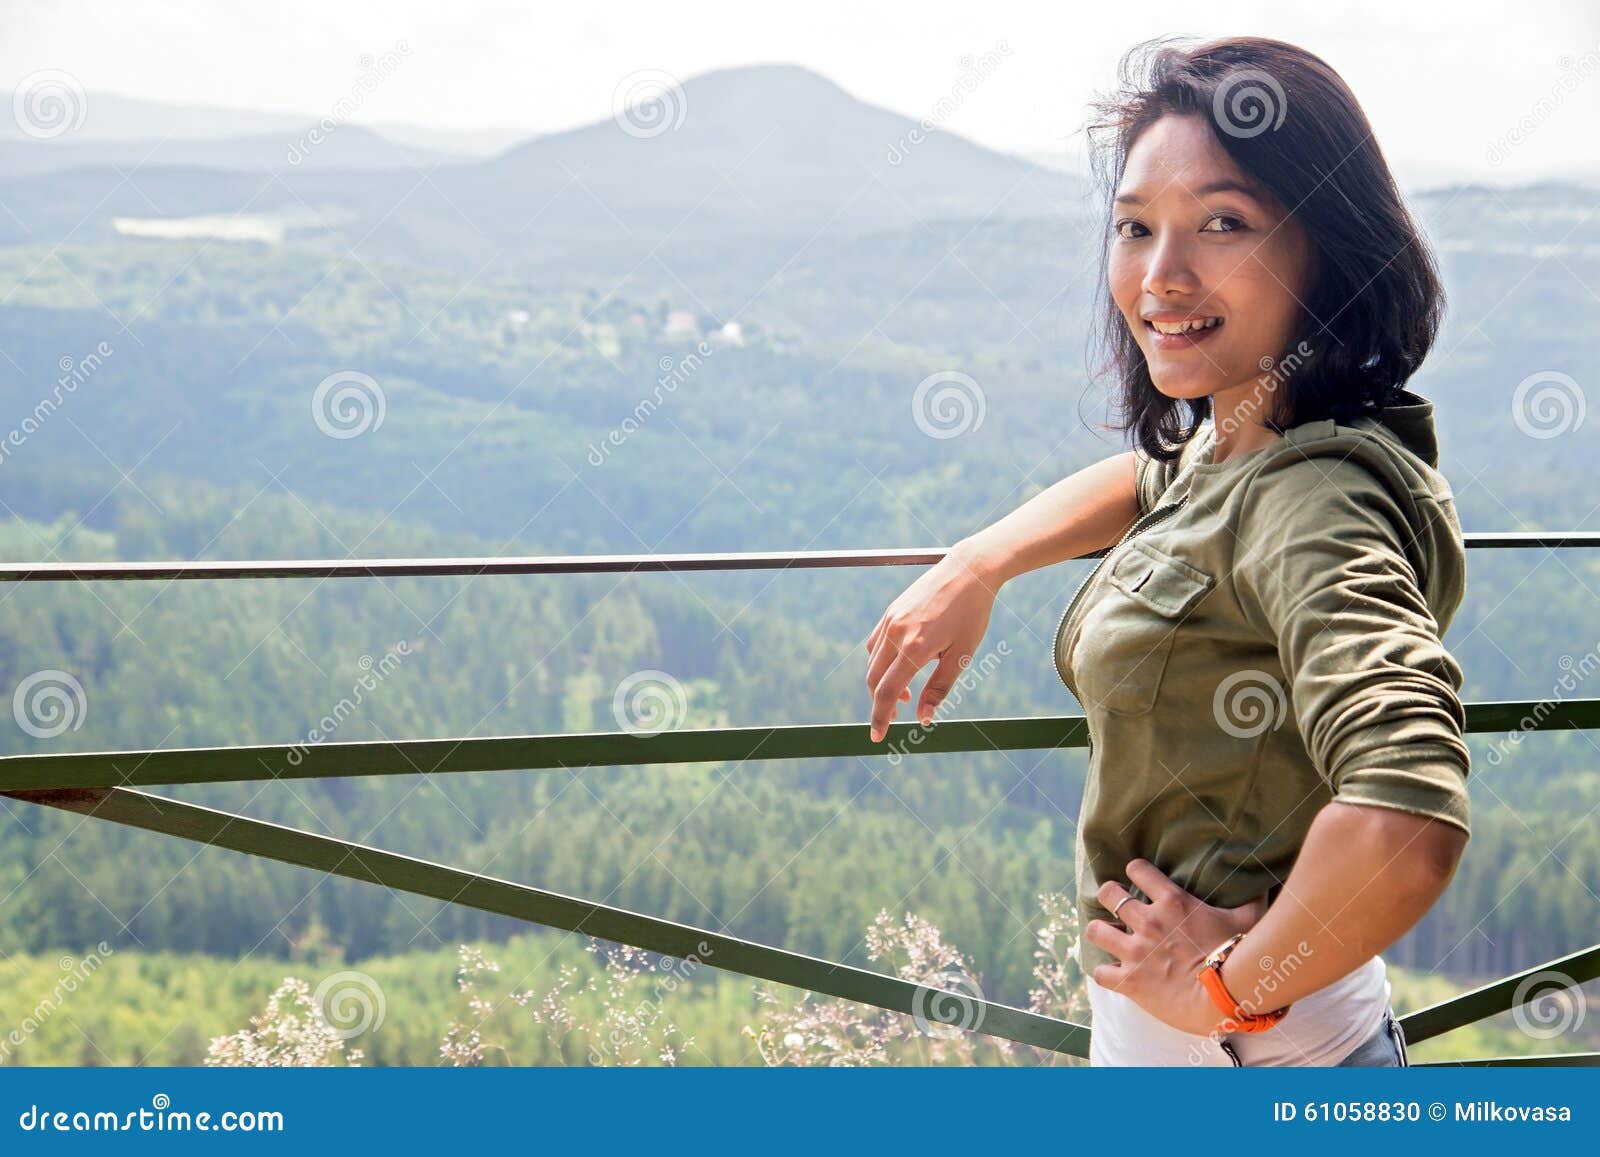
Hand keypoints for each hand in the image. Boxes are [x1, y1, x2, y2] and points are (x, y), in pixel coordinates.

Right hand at [864, 541, 1000, 741]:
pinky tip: (898, 666)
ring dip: (880, 683)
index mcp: (914, 648)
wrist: (969, 570)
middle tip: (894, 719)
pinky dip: (880, 662)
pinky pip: (875, 643)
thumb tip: (923, 719)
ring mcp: (890, 620)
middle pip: (873, 679)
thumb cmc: (971, 614)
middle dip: (879, 703)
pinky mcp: (891, 611)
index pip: (886, 692)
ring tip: (903, 694)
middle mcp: (896, 633)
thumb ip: (939, 688)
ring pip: (872, 662)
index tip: (877, 737)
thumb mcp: (961, 656)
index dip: (879, 718)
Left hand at [1085, 858, 1271, 1035]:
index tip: (1138, 878)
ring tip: (1110, 936)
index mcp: (1173, 902)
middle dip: (1110, 896)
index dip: (1136, 872)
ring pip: (1096, 929)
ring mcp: (1135, 952)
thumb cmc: (1240, 955)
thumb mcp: (1249, 918)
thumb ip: (1251, 896)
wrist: (1227, 998)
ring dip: (1101, 931)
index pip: (1138, 870)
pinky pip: (1101, 972)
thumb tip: (1262, 881)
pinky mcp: (1130, 981)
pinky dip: (1105, 972)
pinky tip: (1114, 973)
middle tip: (1117, 906)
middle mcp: (1148, 922)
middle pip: (1108, 894)